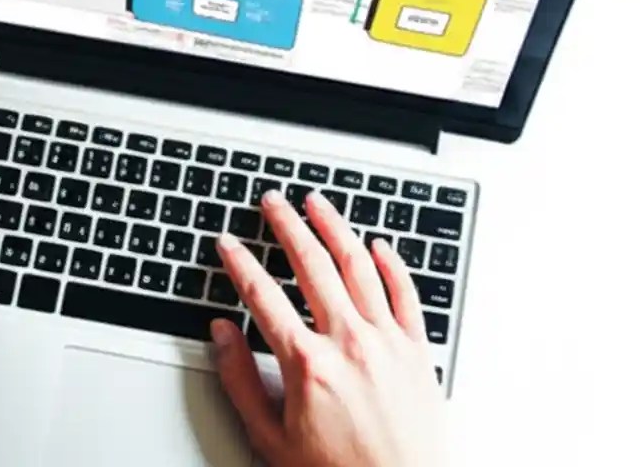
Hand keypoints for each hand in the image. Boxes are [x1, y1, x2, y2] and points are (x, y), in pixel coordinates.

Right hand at [211, 190, 447, 466]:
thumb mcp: (270, 437)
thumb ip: (240, 380)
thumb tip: (221, 335)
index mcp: (308, 364)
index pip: (262, 296)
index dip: (239, 263)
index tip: (227, 244)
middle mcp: (349, 343)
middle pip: (312, 264)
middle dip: (286, 225)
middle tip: (272, 202)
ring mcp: (387, 342)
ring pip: (359, 265)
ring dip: (335, 227)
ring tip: (317, 203)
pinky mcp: (417, 349)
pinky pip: (406, 292)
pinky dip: (391, 262)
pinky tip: (378, 244)